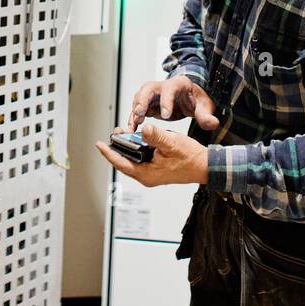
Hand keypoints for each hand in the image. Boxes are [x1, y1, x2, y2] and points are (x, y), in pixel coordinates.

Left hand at [94, 123, 208, 186]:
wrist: (205, 166)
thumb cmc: (191, 158)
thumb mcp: (172, 144)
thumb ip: (155, 137)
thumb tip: (143, 130)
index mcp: (146, 174)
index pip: (121, 163)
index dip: (109, 153)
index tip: (99, 144)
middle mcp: (146, 176)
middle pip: (124, 161)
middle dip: (118, 147)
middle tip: (116, 132)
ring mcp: (151, 173)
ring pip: (132, 159)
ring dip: (128, 147)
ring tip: (124, 133)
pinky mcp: (156, 169)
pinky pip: (141, 159)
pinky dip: (137, 148)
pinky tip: (138, 138)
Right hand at [127, 75, 219, 132]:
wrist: (190, 99)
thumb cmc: (197, 100)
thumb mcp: (204, 107)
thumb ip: (206, 115)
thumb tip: (213, 123)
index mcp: (178, 84)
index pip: (170, 89)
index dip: (166, 101)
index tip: (165, 115)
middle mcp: (162, 86)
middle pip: (148, 88)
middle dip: (142, 100)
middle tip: (140, 114)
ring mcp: (153, 94)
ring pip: (139, 97)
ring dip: (134, 110)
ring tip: (133, 124)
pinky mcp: (147, 103)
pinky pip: (137, 108)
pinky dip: (132, 117)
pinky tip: (131, 128)